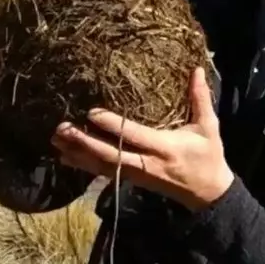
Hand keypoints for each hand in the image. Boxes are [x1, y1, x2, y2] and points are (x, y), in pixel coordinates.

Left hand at [50, 67, 233, 211]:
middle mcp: (147, 163)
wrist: (207, 194)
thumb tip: (196, 68)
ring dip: (78, 154)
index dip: (112, 126)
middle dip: (85, 143)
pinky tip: (64, 157)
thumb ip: (200, 98)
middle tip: (62, 129)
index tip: (92, 112)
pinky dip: (83, 165)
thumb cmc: (208, 157)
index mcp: (165, 147)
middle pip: (110, 155)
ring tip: (56, 141)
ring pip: (102, 166)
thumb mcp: (208, 127)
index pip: (134, 136)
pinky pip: (104, 173)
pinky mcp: (131, 180)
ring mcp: (137, 175)